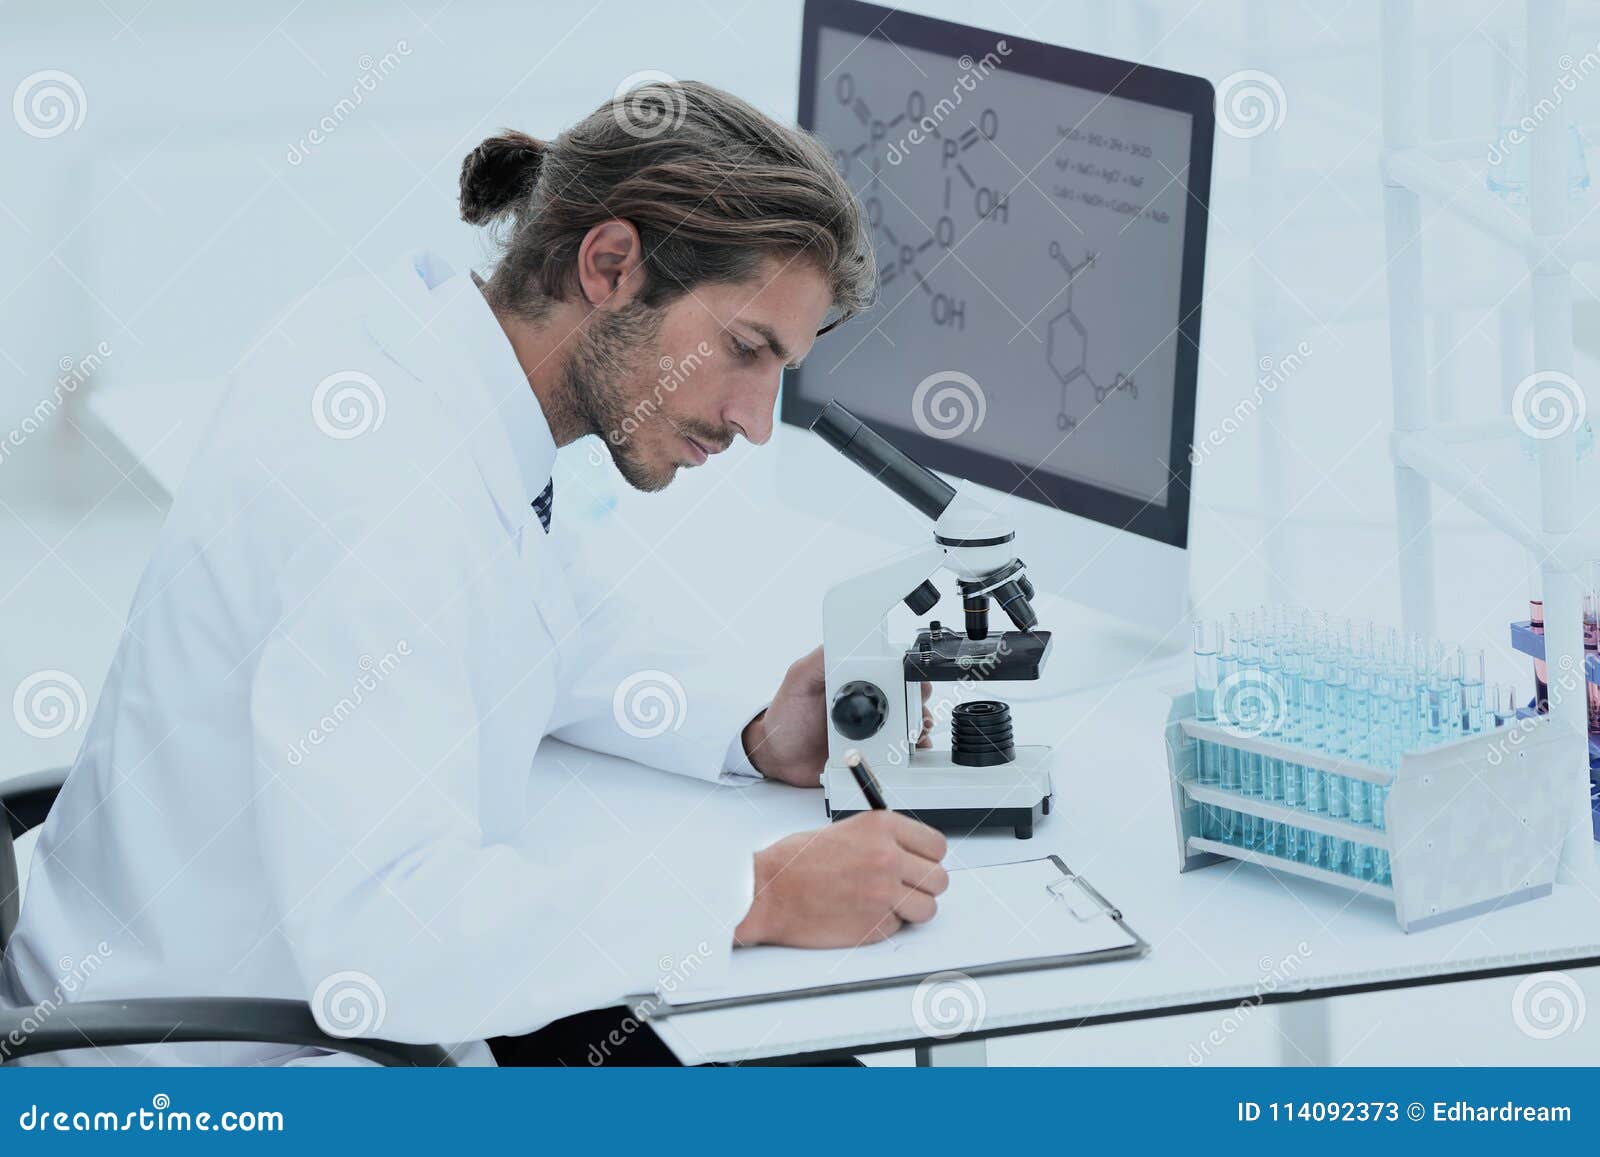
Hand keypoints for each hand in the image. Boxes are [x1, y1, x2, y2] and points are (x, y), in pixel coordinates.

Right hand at [733, 811, 948, 946]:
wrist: (768, 891)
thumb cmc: (795, 862)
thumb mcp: (846, 832)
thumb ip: (882, 841)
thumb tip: (910, 857)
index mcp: (882, 827)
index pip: (936, 846)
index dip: (929, 858)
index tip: (921, 864)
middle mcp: (888, 858)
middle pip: (939, 879)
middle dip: (924, 886)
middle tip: (904, 887)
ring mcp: (883, 893)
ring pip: (927, 908)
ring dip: (911, 909)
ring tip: (884, 903)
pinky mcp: (874, 925)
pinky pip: (898, 927)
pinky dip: (884, 924)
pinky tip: (859, 914)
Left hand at [742, 645, 932, 786]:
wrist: (778, 756)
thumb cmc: (785, 715)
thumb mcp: (799, 679)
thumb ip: (821, 660)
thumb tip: (847, 642)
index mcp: (854, 679)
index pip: (891, 669)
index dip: (907, 674)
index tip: (913, 682)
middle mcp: (866, 701)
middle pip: (907, 696)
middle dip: (919, 701)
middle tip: (918, 711)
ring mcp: (871, 728)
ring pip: (907, 723)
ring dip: (919, 725)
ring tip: (917, 731)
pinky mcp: (872, 752)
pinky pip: (898, 751)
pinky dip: (911, 750)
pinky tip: (913, 748)